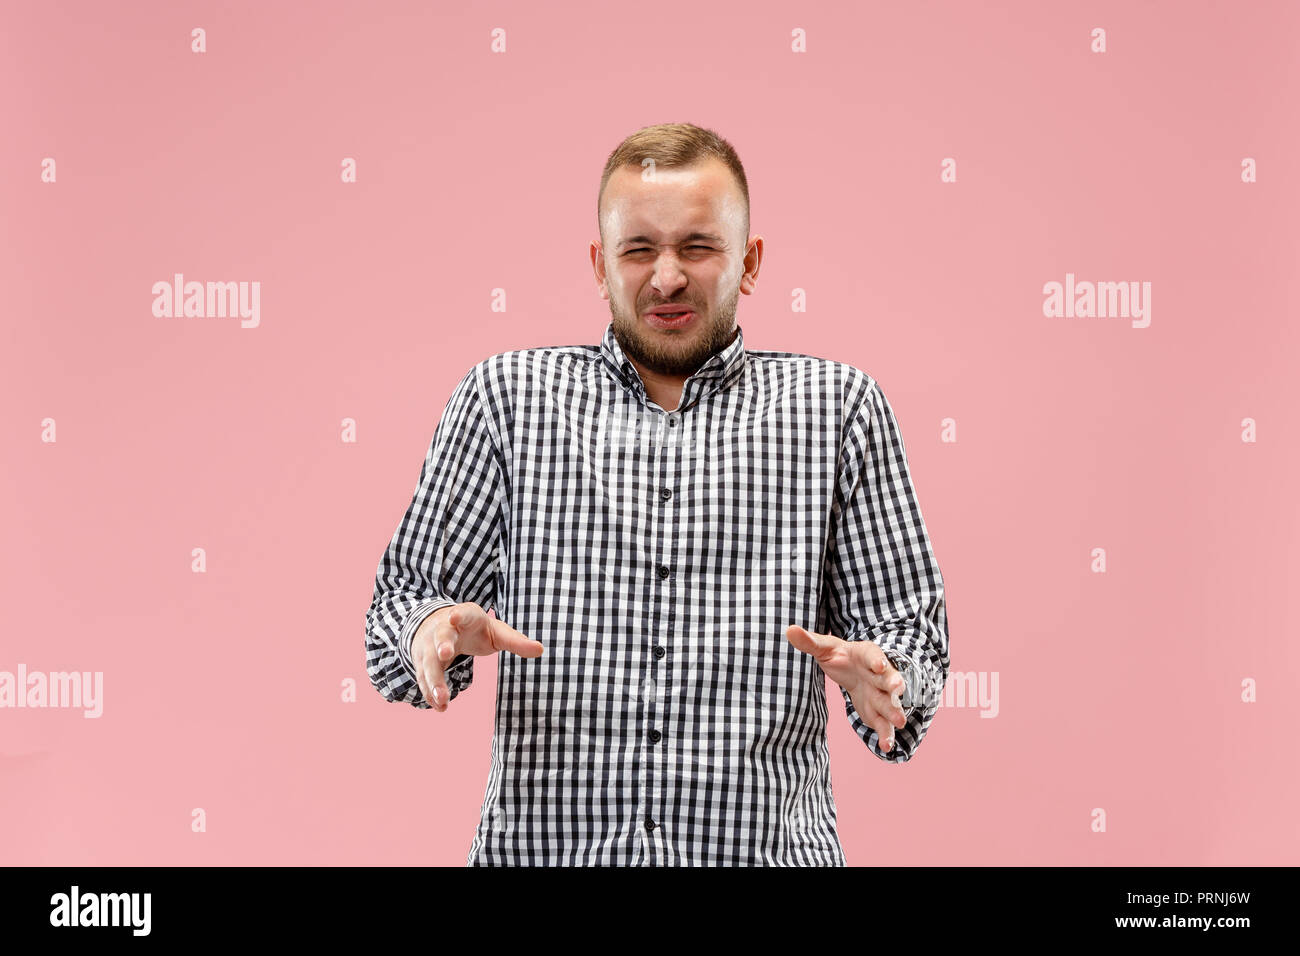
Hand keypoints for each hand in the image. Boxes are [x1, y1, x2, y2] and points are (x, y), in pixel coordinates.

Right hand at [412, 602, 543, 711]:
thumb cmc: (475, 629)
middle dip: (442, 646)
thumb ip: (516, 641)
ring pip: (429, 662)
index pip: (461, 613)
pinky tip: (440, 707)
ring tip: (443, 700)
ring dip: (434, 680)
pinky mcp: (422, 661)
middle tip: (445, 655)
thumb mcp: (496, 631)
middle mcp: (442, 628)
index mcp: (464, 616)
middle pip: (440, 637)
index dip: (458, 615)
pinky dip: (430, 692)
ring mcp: (429, 644)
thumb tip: (541, 650)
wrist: (441, 625)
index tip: (454, 617)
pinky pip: (424, 678)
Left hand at [785, 624, 906, 751]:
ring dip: (894, 711)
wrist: (856, 672)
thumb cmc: (841, 657)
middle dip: (893, 684)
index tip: (878, 665)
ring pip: (889, 703)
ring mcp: (881, 695)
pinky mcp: (878, 713)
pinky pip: (884, 724)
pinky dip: (886, 735)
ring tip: (899, 722)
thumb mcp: (825, 647)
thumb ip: (810, 642)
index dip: (876, 660)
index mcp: (867, 655)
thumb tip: (789, 630)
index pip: (873, 655)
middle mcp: (879, 675)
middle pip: (888, 679)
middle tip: (898, 690)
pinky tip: (886, 746)